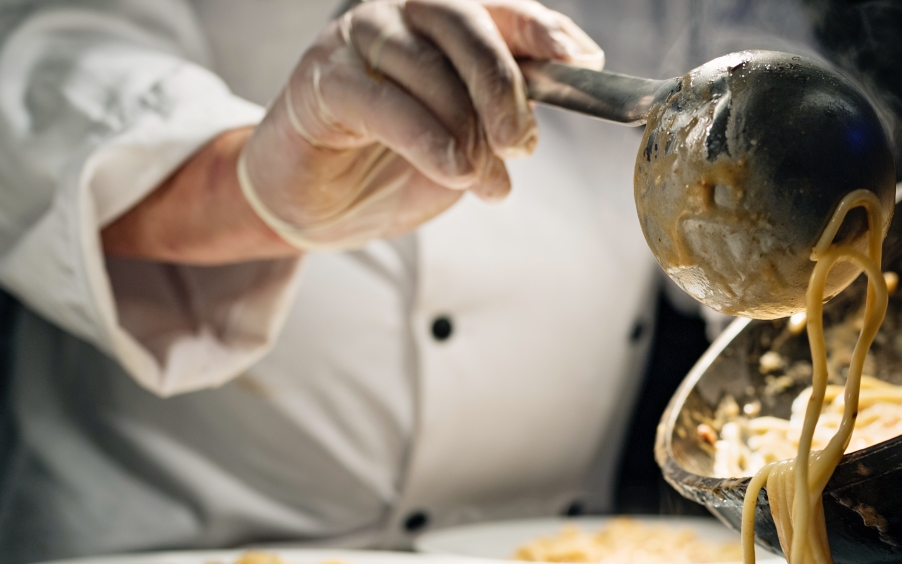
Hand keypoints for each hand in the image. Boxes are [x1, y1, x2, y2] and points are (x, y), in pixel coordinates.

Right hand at [238, 0, 602, 250]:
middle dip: (504, 86)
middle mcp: (400, 15)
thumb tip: (576, 72)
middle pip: (464, 25)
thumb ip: (512, 103)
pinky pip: (384, 101)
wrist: (324, 206)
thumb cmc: (399, 162)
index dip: (541, 29)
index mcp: (443, 22)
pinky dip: (427, 139)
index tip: (581, 60)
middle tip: (522, 145)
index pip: (500, 9)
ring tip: (486, 182)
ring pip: (427, 65)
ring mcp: (356, 40)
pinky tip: (454, 170)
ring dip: (467, 131)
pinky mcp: (321, 80)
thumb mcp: (473, 135)